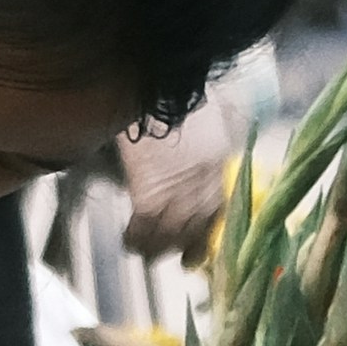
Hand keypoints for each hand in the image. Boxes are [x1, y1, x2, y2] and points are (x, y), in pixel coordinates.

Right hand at [117, 85, 243, 258]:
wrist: (153, 89)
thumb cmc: (176, 95)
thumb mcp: (211, 113)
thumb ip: (215, 133)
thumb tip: (215, 141)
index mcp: (217, 163)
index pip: (215, 210)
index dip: (206, 234)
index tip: (199, 249)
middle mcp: (202, 183)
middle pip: (194, 227)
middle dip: (181, 246)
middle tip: (170, 256)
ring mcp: (178, 190)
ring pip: (170, 233)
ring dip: (156, 246)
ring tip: (145, 252)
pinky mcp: (150, 192)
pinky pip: (143, 227)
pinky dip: (134, 237)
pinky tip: (129, 240)